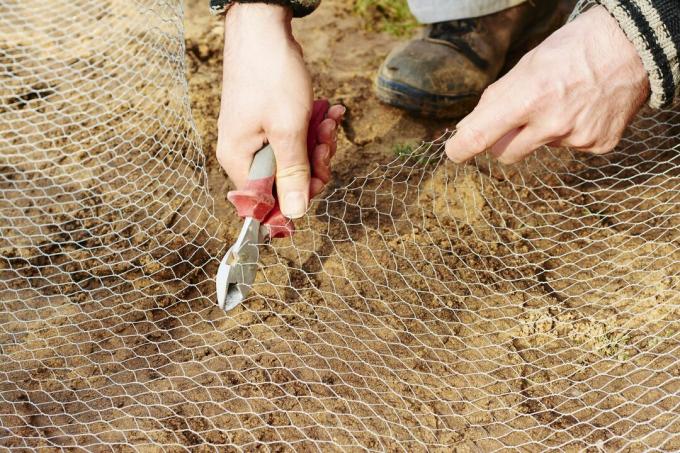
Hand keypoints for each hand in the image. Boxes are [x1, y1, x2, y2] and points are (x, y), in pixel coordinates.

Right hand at [217, 4, 344, 218]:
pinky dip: (314, 127)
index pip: (268, 200)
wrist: (264, 29)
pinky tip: (329, 112)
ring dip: (318, 141)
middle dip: (314, 161)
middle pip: (286, 179)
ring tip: (329, 119)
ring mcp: (256, 136)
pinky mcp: (268, 122)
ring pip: (295, 158)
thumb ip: (293, 173)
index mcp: (239, 160)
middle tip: (327, 138)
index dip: (298, 193)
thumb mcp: (288, 129)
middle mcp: (243, 152)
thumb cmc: (270, 75)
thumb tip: (295, 214)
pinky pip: (295, 138)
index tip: (320, 174)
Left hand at [445, 6, 649, 163]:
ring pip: (538, 148)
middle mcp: (552, 124)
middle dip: (501, 141)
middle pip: (505, 154)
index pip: (479, 137)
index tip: (454, 152)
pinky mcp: (597, 146)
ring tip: (561, 101)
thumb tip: (467, 130)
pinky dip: (569, 132)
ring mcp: (577, 138)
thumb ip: (495, 101)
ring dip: (540, 132)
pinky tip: (582, 109)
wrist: (631, 46)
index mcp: (528, 98)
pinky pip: (568, 148)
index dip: (460, 148)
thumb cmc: (571, 50)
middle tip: (514, 119)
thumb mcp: (526, 66)